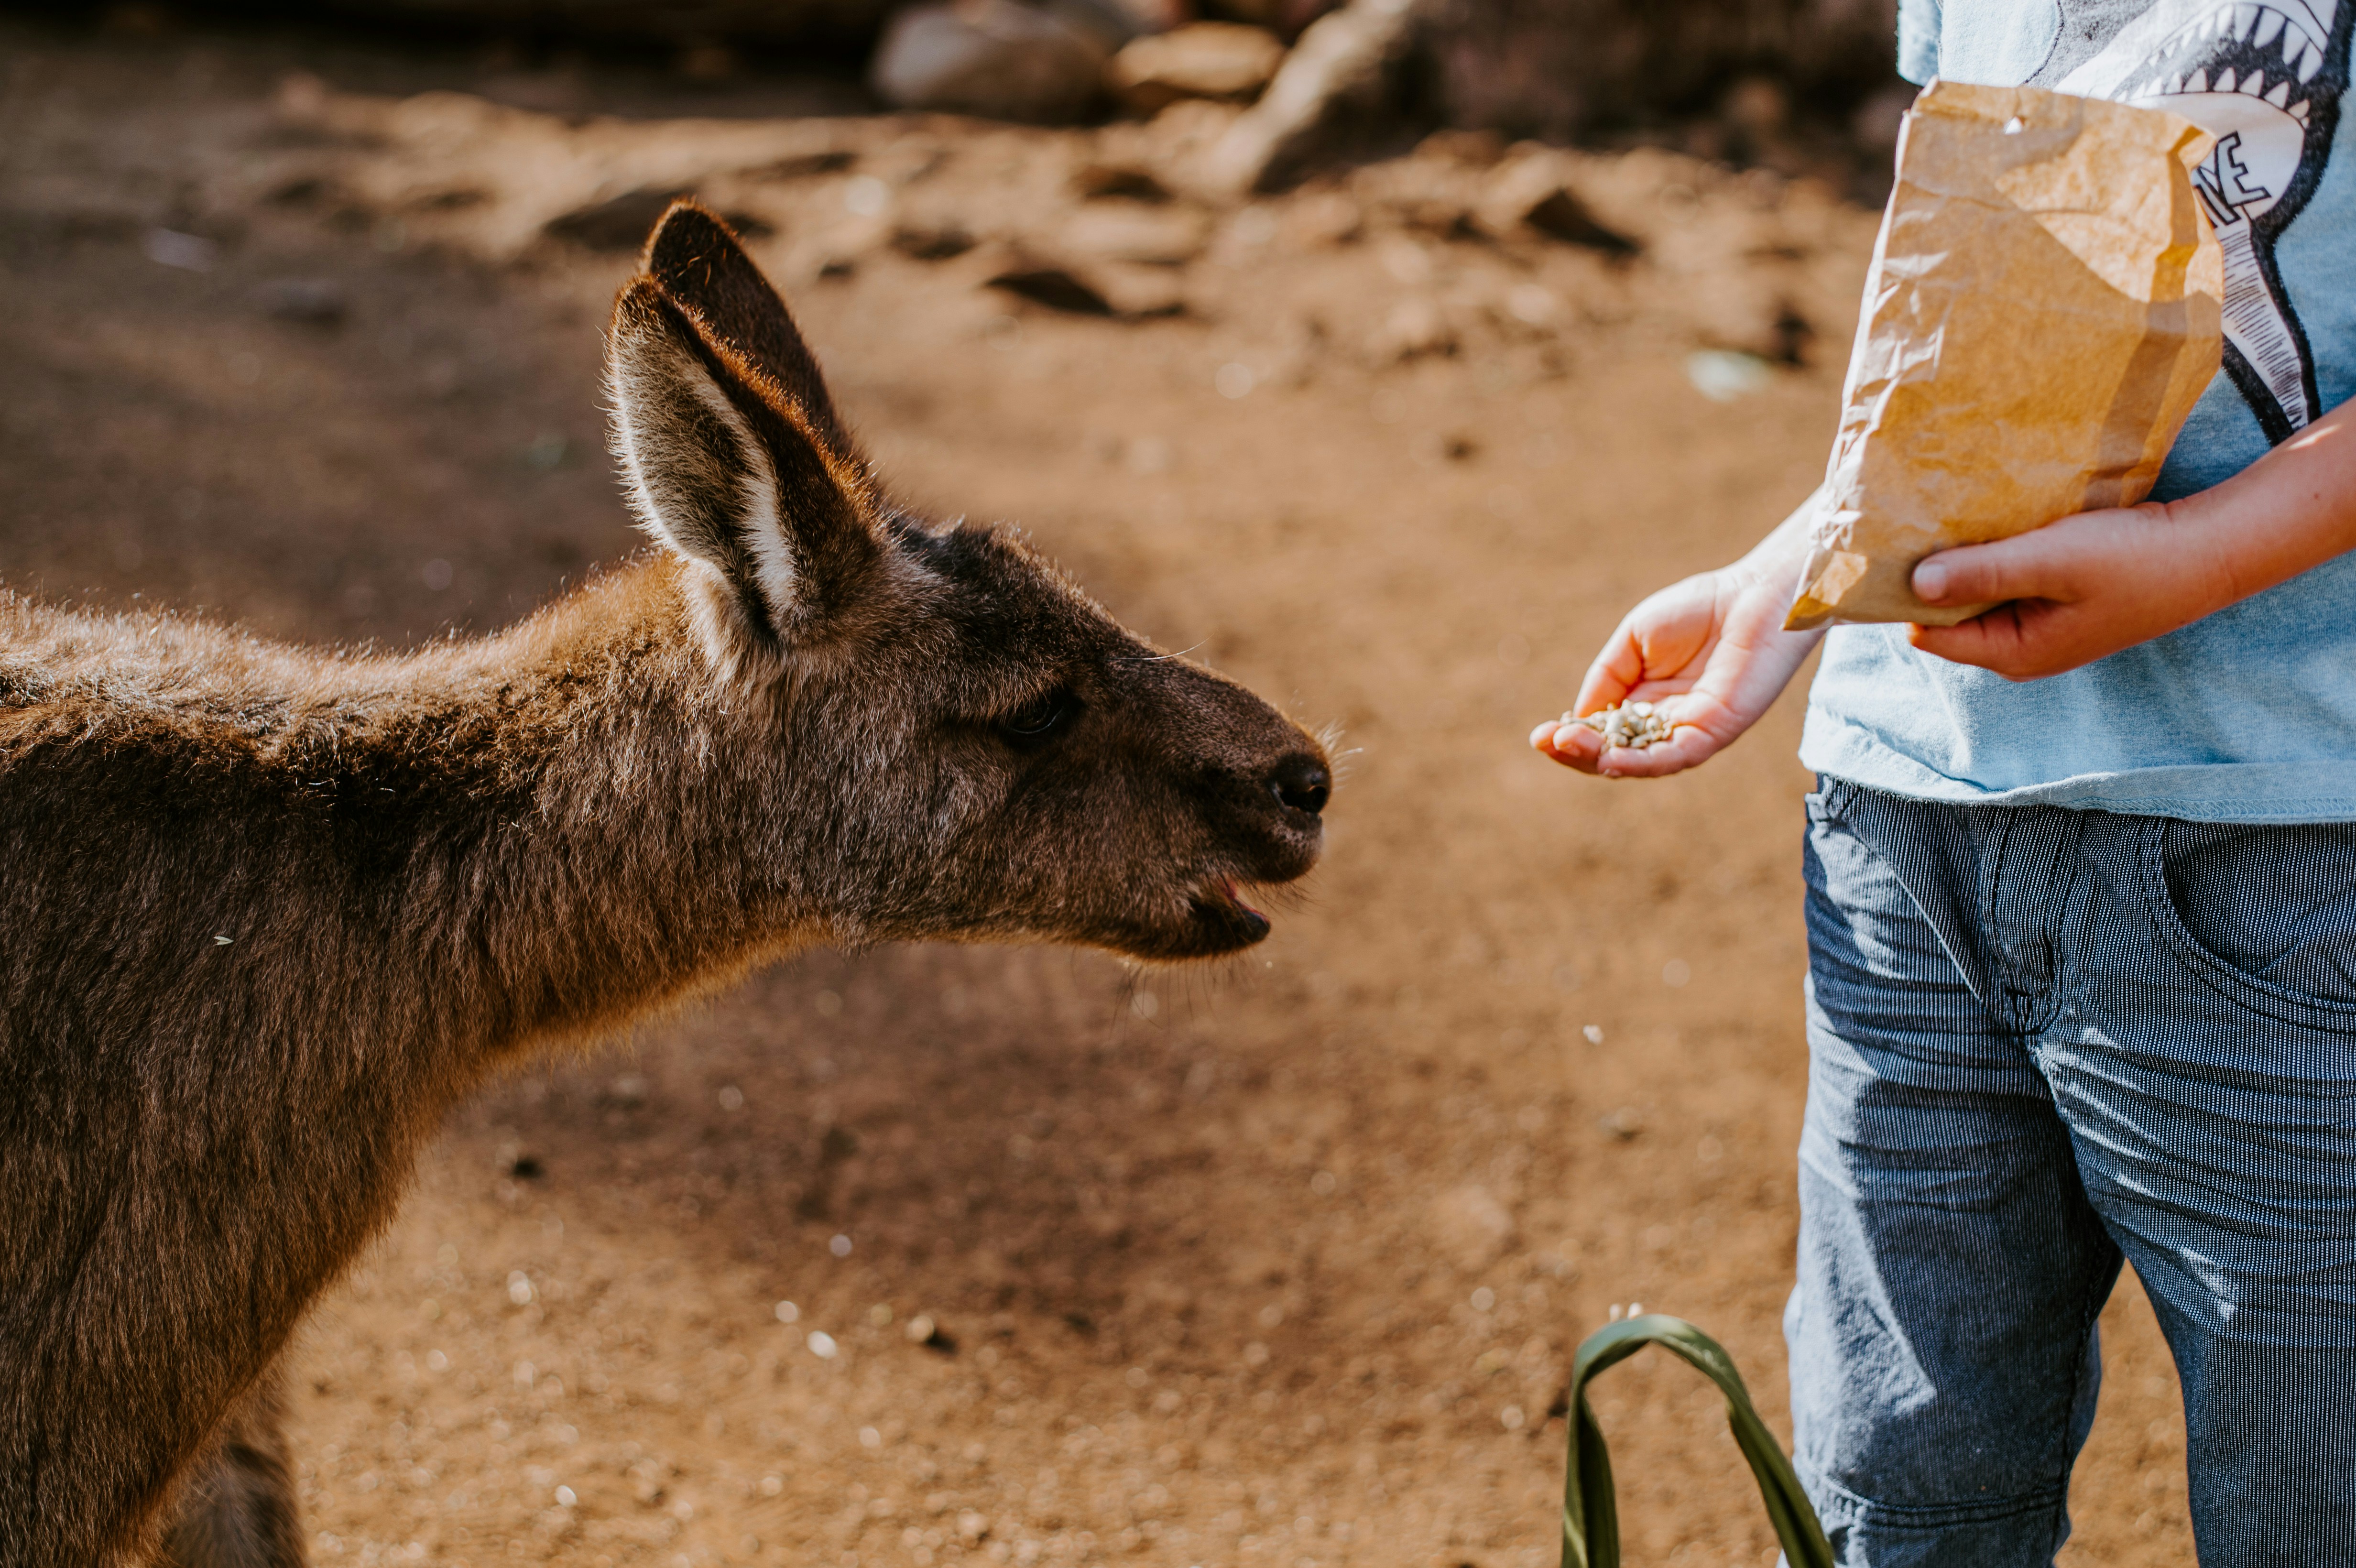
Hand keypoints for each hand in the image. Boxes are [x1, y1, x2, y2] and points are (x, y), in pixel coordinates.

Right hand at [1533, 494, 1824, 778]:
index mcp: (1642, 701)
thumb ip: (1606, 676)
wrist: (1754, 595)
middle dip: (1576, 754)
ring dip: (1600, 761)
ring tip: (1568, 748)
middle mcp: (1663, 723)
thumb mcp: (1633, 638)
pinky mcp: (1715, 733)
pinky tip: (1611, 759)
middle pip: (1612, 755)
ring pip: (1638, 763)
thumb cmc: (1700, 608)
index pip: (1599, 733)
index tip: (1540, 734)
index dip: (1568, 738)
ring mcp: (1688, 731)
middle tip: (1547, 742)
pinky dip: (1640, 762)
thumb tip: (1580, 716)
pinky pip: (1673, 757)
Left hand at [1911, 402, 2355, 677]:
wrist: (2206, 550)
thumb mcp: (2050, 561)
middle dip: (1932, 575)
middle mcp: (2019, 650)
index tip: (1889, 550)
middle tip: (1913, 524)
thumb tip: (1916, 583)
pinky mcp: (2055, 601)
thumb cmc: (2131, 559)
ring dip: (1965, 560)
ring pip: (1977, 593)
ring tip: (1945, 517)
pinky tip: (1988, 523)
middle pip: (1948, 614)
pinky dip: (1996, 555)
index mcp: (2012, 654)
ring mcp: (2038, 627)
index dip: (1904, 595)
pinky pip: (2006, 580)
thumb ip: (1982, 573)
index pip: (1927, 633)